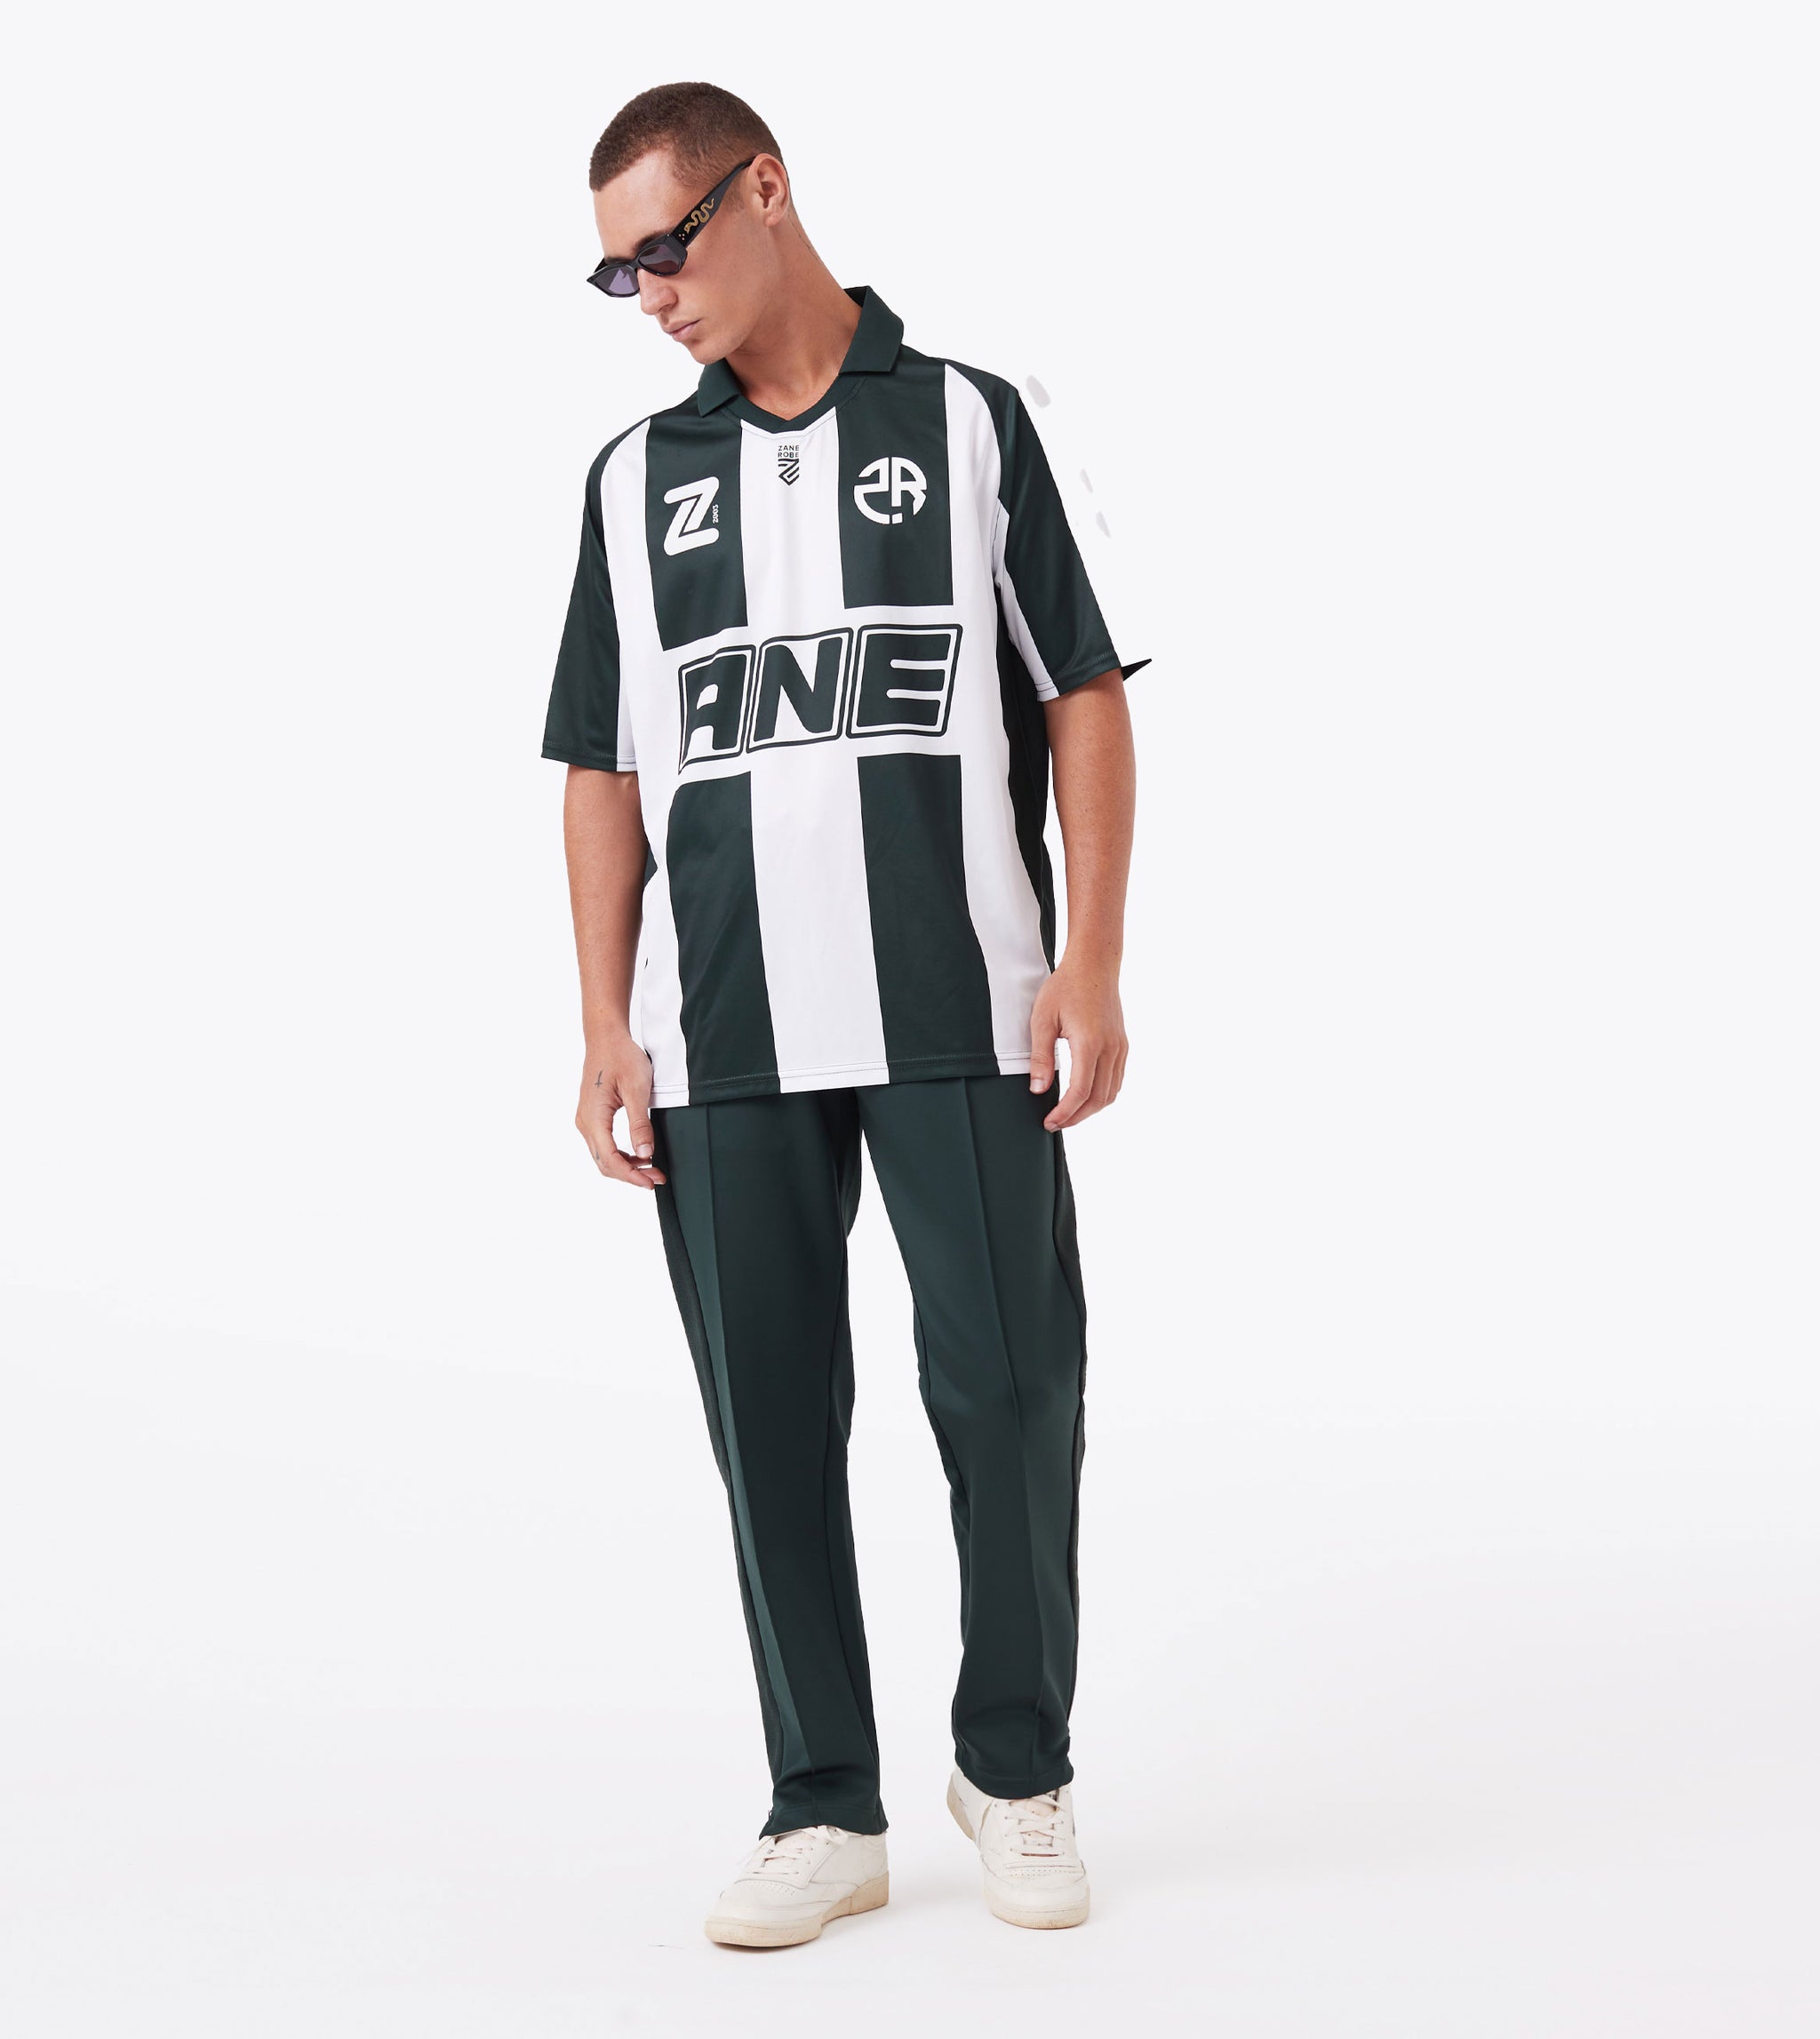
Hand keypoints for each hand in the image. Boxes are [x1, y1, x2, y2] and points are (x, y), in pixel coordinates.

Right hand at [575, 1034, 665, 1187]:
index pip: (609, 1158)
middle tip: (656, 1178)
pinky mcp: (592, 1117)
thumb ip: (640, 1123)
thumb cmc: (621, 1057)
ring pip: (603, 1156)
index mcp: (593, 1117)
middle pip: (604, 1162)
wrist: (606, 1038)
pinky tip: (639, 1155)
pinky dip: (621, 1155)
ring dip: (626, 1166)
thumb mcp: (637, 1089)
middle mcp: (585, 1122)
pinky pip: (603, 1144)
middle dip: (630, 1175)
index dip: (630, 1175)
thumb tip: (645, 1153)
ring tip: (652, 1169)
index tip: (651, 1182)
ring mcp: (586, 1120)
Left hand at [1028, 957, 1126, 1130]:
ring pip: (1111, 1093)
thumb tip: (1038, 1090)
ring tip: (1069, 1114)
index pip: (1080, 1092)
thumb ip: (1041, 1057)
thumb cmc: (1065, 987)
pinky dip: (1102, 1095)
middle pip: (1099, 1099)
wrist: (1094, 965)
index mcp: (1089, 1043)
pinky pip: (1117, 1080)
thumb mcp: (1043, 1019)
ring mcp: (1120, 1047)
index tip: (1049, 1122)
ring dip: (1090, 1109)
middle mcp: (1110, 1048)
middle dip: (1076, 1117)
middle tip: (1055, 1123)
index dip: (1065, 1113)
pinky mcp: (1122, 1044)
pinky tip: (1086, 1096)